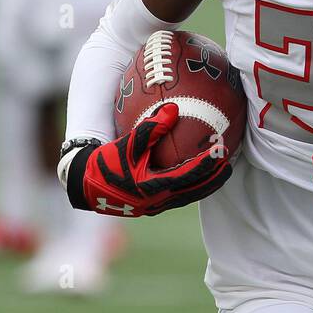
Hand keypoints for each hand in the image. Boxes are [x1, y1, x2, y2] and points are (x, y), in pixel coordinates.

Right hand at [68, 103, 231, 216]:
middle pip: (195, 189)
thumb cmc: (103, 164)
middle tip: (229, 160)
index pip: (189, 175)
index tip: (222, 149)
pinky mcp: (151, 204)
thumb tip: (173, 108)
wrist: (83, 186)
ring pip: (189, 194)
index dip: (208, 163)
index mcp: (154, 187)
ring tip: (220, 168)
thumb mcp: (125, 145)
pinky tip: (193, 170)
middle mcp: (158, 200)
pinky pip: (178, 193)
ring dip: (206, 182)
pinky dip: (190, 183)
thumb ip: (150, 128)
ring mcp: (156, 204)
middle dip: (214, 176)